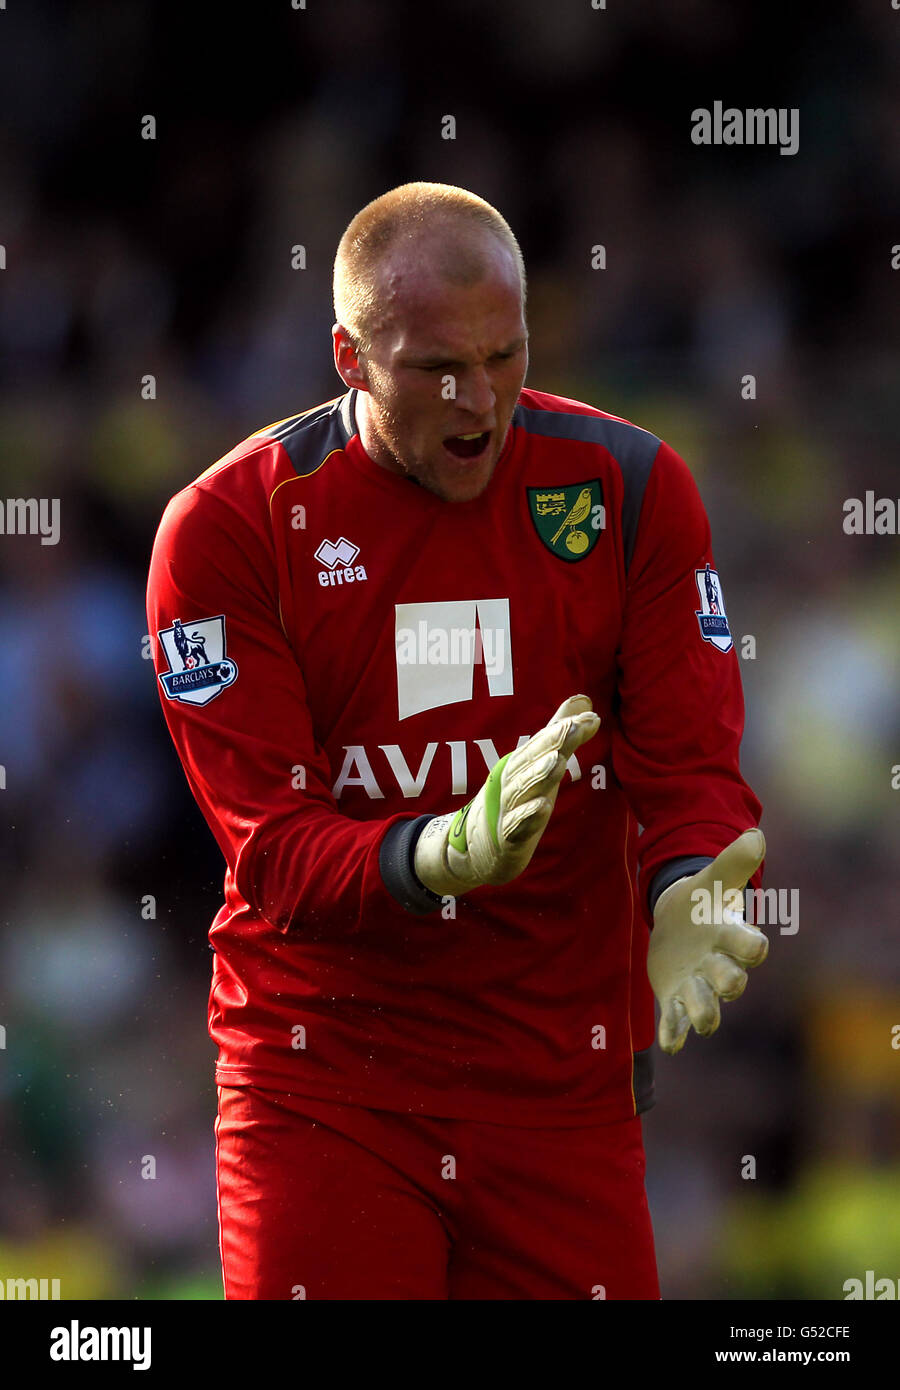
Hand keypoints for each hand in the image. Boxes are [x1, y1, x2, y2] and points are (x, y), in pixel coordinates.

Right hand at [413, 694, 599, 896]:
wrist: (478, 847)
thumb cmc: (516, 798)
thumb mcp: (539, 762)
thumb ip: (559, 731)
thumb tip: (584, 699)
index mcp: (522, 764)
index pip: (544, 742)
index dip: (565, 729)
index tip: (590, 717)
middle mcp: (513, 782)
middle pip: (532, 760)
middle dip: (552, 743)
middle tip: (572, 727)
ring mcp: (509, 810)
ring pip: (524, 789)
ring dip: (540, 774)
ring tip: (559, 760)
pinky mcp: (509, 838)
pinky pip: (516, 826)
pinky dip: (528, 816)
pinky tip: (543, 806)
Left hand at [648, 829, 767, 1054]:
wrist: (679, 921)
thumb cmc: (704, 901)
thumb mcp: (713, 878)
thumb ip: (733, 860)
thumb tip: (754, 834)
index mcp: (730, 936)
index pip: (750, 945)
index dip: (752, 946)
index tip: (756, 945)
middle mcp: (719, 965)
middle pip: (732, 980)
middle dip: (729, 983)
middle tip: (726, 984)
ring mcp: (698, 984)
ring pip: (707, 1008)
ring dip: (704, 1014)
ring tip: (698, 1022)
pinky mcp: (676, 997)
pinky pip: (676, 1020)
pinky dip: (674, 1032)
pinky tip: (670, 1043)